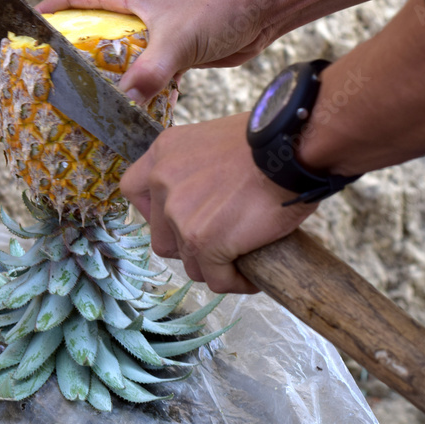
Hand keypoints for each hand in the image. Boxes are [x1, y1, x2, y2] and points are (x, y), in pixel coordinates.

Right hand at [36, 0, 271, 103]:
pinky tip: (131, 106)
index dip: (49, 11)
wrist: (261, 10)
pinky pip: (146, 66)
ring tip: (86, 97)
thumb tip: (124, 102)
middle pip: (93, 24)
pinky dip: (137, 83)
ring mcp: (157, 27)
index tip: (29, 33)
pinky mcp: (175, 47)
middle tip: (54, 76)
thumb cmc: (219, 8)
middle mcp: (138, 7)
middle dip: (73, 48)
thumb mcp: (179, 40)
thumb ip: (150, 71)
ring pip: (120, 49)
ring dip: (106, 70)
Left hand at [120, 113, 317, 293]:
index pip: (134, 189)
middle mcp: (163, 182)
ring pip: (190, 263)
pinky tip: (253, 274)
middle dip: (190, 246)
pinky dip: (236, 282)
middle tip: (222, 241)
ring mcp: (180, 214)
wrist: (291, 149)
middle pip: (163, 238)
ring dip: (215, 265)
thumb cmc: (267, 143)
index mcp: (164, 152)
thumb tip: (206, 199)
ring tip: (243, 257)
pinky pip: (217, 279)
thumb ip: (197, 169)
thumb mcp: (215, 141)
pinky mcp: (203, 242)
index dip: (155, 212)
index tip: (178, 218)